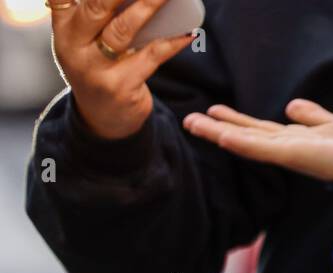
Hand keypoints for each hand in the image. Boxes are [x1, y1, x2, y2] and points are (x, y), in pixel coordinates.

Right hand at [50, 0, 196, 140]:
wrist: (104, 119)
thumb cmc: (101, 66)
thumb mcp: (89, 39)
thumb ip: (101, 14)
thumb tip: (145, 0)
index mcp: (64, 26)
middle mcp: (73, 45)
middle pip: (98, 6)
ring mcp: (95, 68)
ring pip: (124, 30)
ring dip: (150, 6)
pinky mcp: (120, 86)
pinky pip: (151, 57)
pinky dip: (172, 42)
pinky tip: (187, 32)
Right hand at [181, 100, 332, 181]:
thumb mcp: (332, 124)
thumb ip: (312, 116)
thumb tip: (291, 106)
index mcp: (295, 140)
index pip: (259, 130)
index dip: (236, 121)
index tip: (213, 111)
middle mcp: (287, 147)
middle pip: (247, 135)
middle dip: (218, 127)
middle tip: (189, 120)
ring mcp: (288, 152)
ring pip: (247, 141)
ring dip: (219, 132)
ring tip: (194, 124)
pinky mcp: (293, 155)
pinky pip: (263, 148)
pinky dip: (242, 144)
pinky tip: (222, 137)